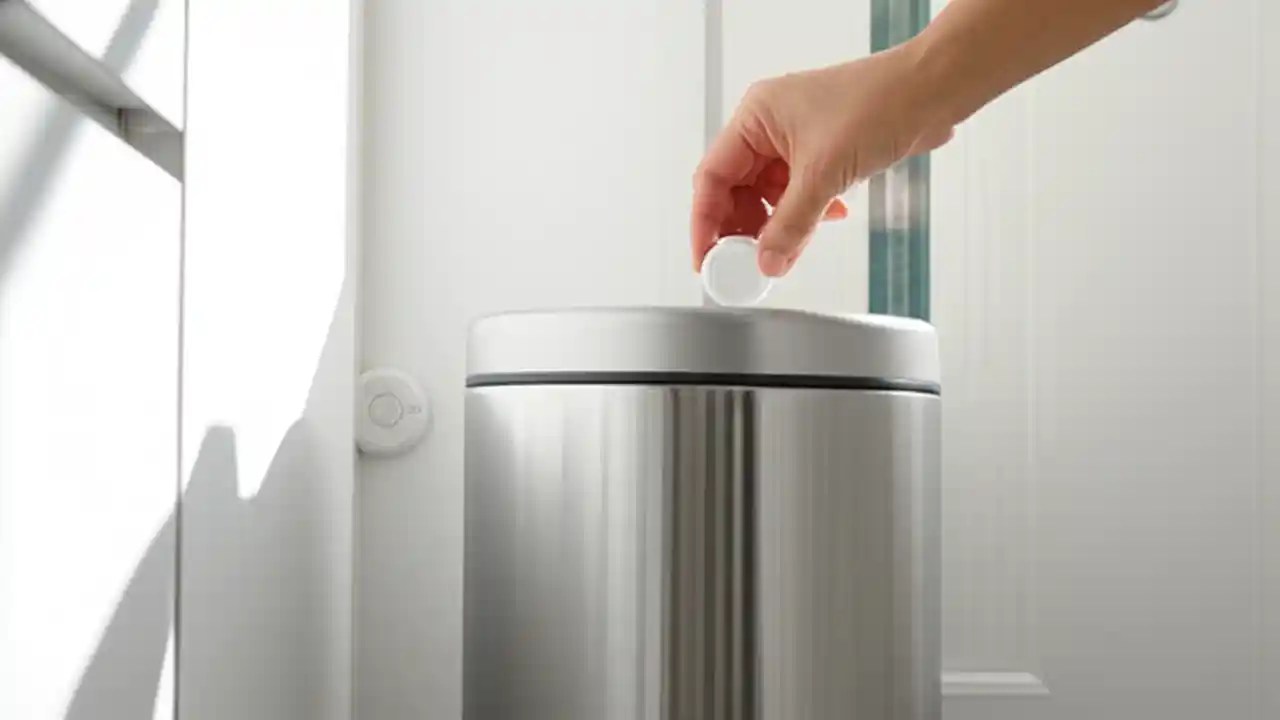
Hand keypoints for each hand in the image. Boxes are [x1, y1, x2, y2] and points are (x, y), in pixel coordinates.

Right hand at [691, 43, 954, 276]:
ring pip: (768, 195)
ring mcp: (794, 139)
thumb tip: (767, 262)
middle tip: (747, 265)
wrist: (932, 92)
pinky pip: (797, 192)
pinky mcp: (821, 151)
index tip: (707, 260)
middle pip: (736, 190)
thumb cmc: (880, 104)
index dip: (705, 223)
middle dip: (744, 229)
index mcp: (755, 117)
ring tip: (788, 251)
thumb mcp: (824, 173)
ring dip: (778, 225)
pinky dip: (804, 214)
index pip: (712, 177)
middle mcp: (768, 126)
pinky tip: (825, 221)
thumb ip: (790, 224)